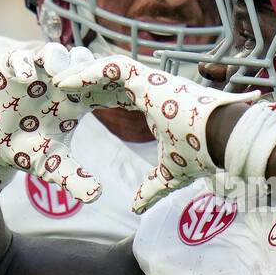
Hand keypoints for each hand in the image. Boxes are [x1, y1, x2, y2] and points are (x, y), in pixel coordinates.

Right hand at [0, 43, 102, 199]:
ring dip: (60, 61)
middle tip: (92, 84)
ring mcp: (35, 73)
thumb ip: (73, 179)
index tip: (124, 98)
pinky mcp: (9, 70)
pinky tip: (27, 80)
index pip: (104, 86)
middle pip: (85, 61)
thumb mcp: (50, 166)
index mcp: (78, 99)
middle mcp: (60, 81)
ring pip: (56, 52)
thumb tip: (96, 197)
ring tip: (58, 80)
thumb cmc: (24, 149)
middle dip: (90, 69)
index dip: (115, 88)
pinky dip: (24, 64)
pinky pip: (20, 57)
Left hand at [53, 56, 258, 212]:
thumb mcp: (171, 173)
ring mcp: (151, 78)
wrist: (225, 142)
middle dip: (79, 82)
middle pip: (106, 78)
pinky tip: (66, 83)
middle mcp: (151, 85)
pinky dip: (88, 72)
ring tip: (52, 81)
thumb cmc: (204, 154)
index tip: (70, 105)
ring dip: (79, 72)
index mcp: (154, 102)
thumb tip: (136, 207)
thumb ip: (152, 186)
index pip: (117, 94)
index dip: (93, 97)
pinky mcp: (150, 77)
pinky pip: (111, 68)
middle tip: (50, 89)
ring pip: (105, 68)